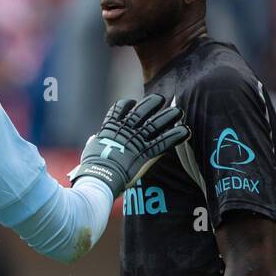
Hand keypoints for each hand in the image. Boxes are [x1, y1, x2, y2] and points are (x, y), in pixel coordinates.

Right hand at [69, 94, 189, 197]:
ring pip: (156, 123)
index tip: (132, 102)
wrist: (100, 176)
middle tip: (160, 99)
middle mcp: (126, 130)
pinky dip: (175, 136)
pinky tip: (185, 131)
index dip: (126, 104)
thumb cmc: (92, 166)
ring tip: (178, 112)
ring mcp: (137, 140)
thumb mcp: (90, 149)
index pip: (119, 109)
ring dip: (168, 116)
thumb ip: (95, 142)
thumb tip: (94, 139)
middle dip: (152, 104)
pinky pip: (164, 142)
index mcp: (111, 128)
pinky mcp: (146, 153)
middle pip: (141, 111)